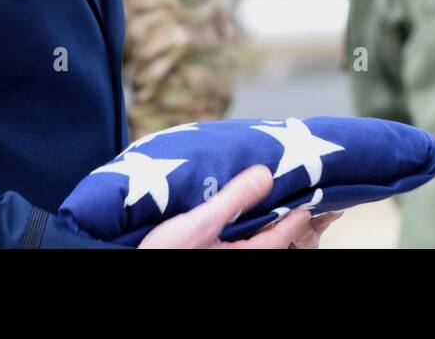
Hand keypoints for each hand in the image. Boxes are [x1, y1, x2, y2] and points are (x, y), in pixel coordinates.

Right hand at [137, 165, 343, 248]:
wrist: (123, 262)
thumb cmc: (161, 254)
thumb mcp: (199, 223)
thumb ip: (233, 198)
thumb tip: (266, 172)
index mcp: (243, 255)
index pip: (282, 235)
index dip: (299, 215)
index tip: (312, 200)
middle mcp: (237, 258)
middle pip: (272, 242)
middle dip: (286, 223)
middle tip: (301, 202)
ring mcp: (223, 257)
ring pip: (253, 243)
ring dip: (264, 226)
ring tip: (271, 206)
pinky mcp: (207, 253)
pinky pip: (237, 243)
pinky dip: (245, 230)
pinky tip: (237, 217)